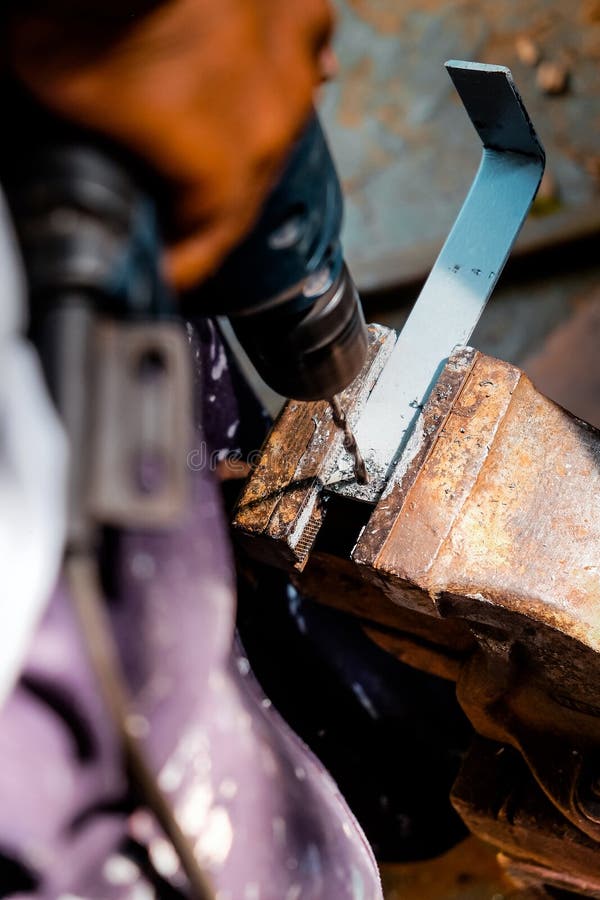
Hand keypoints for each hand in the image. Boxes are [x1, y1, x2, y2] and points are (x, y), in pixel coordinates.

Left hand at [8, 0, 334, 289]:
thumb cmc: (94, 8)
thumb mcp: (57, 94)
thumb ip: (71, 149)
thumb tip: (67, 170)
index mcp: (220, 173)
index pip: (202, 249)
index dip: (179, 268)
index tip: (162, 273)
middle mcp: (268, 136)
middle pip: (240, 199)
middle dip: (206, 215)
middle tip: (179, 222)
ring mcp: (292, 75)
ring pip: (275, 140)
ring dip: (244, 157)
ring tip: (218, 160)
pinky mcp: (299, 19)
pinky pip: (309, 63)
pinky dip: (290, 81)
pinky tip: (277, 85)